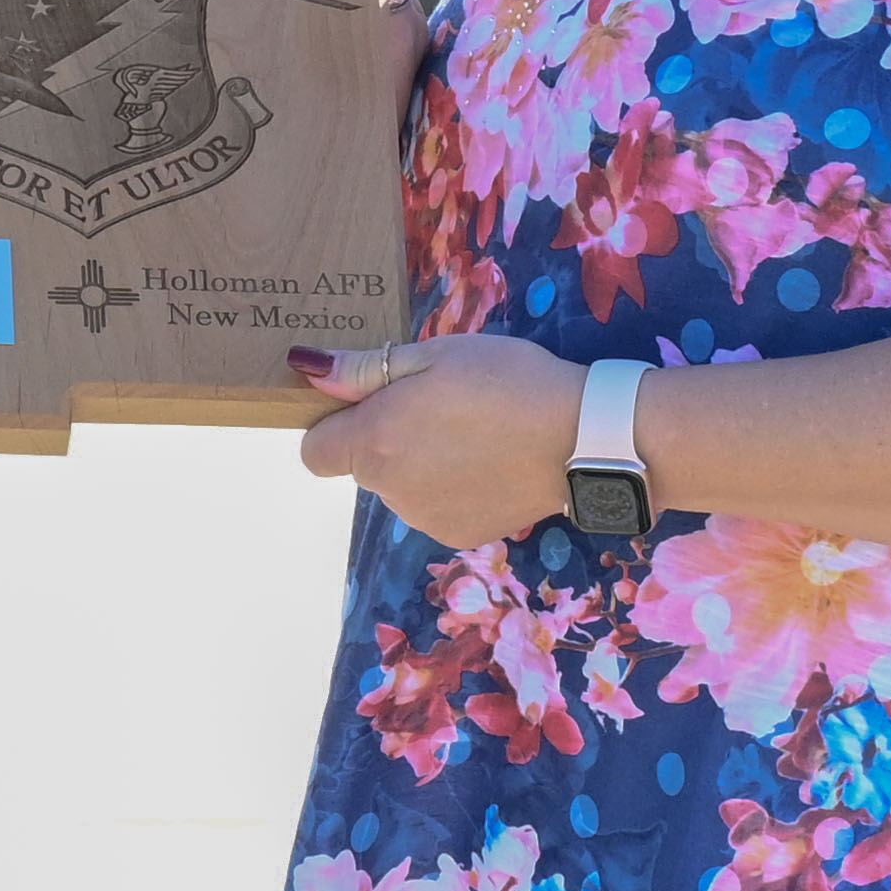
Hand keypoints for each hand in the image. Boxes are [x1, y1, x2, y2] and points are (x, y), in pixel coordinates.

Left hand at [291, 333, 577, 548]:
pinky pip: (437, 508)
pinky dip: (453, 488)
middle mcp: (390, 491)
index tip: (371, 404)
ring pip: (403, 489)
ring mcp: (425, 519)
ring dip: (422, 465)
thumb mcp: (435, 356)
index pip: (315, 453)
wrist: (581, 439)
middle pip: (365, 467)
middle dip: (387, 440)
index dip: (334, 426)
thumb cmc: (505, 381)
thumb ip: (364, 370)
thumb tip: (308, 372)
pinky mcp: (459, 535)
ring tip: (476, 433)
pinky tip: (492, 462)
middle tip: (441, 406)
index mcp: (375, 442)